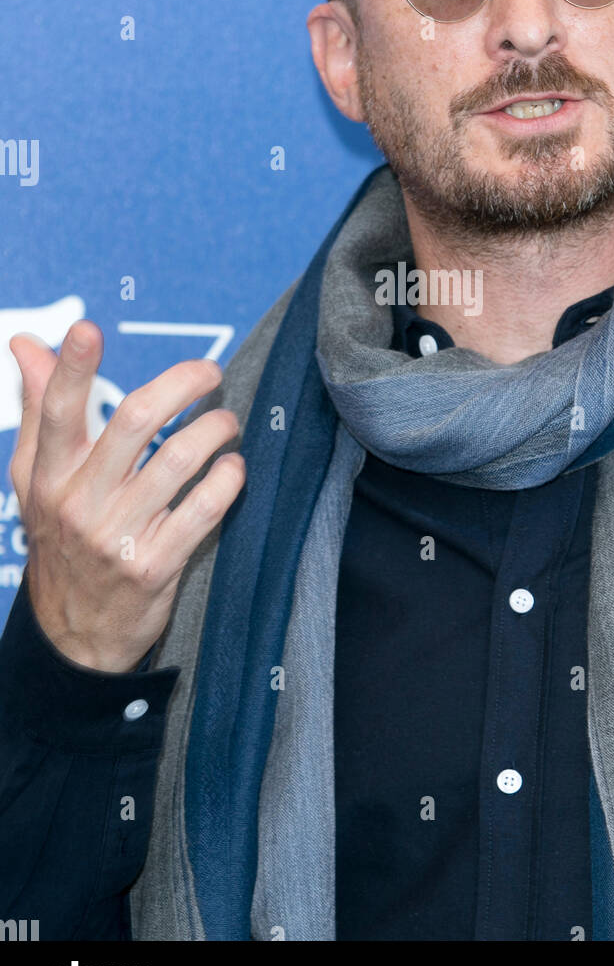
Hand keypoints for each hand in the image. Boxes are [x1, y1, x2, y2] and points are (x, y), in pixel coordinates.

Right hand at [8, 318, 244, 671]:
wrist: (74, 635)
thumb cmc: (61, 539)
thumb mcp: (37, 478)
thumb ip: (39, 407)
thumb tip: (28, 344)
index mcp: (49, 474)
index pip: (56, 411)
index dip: (71, 367)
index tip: (88, 329)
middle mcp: (79, 501)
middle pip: (134, 421)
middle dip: (182, 383)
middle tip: (210, 371)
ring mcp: (116, 536)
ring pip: (177, 460)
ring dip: (214, 429)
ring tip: (227, 421)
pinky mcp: (153, 566)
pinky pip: (201, 511)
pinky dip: (227, 480)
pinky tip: (233, 467)